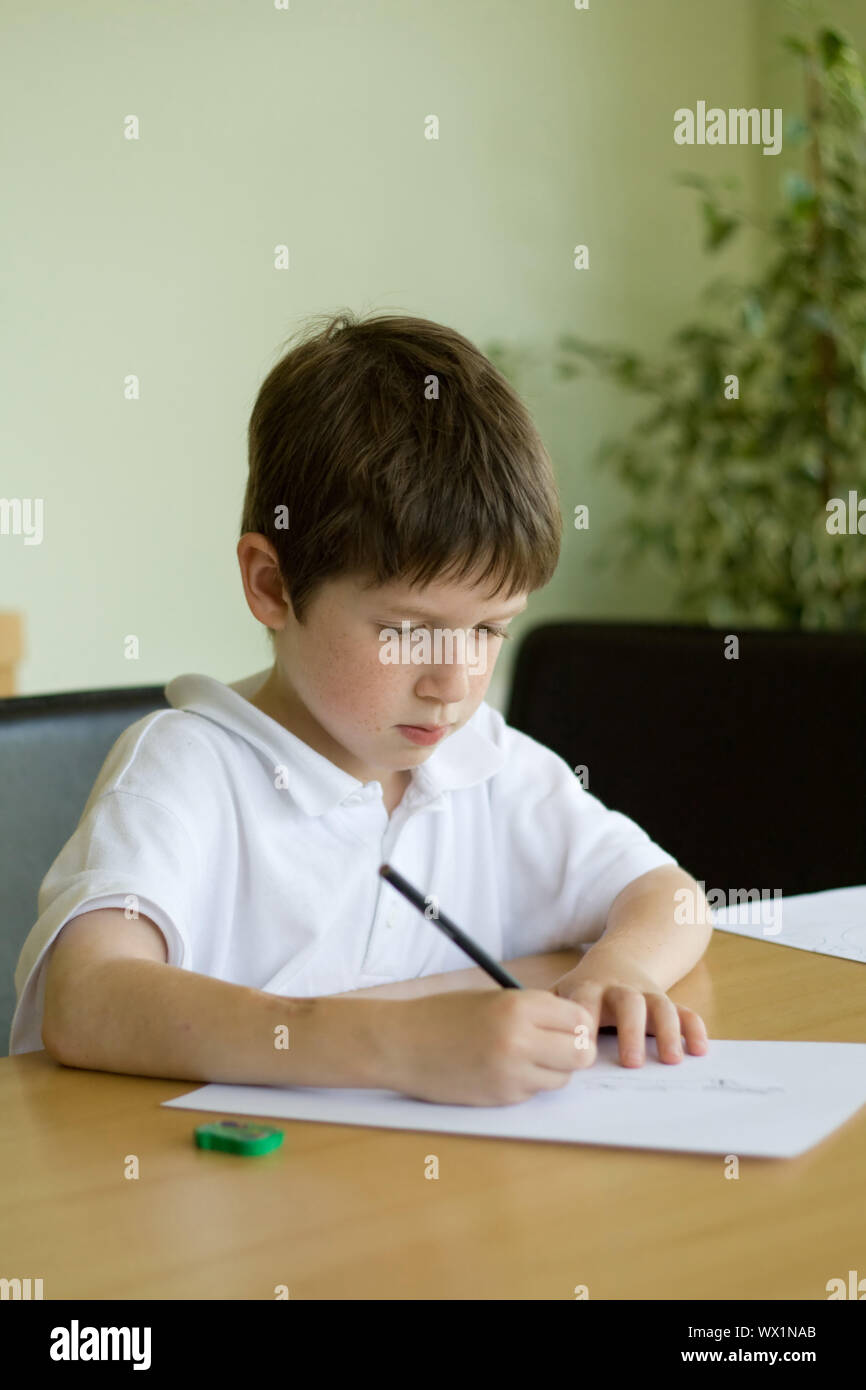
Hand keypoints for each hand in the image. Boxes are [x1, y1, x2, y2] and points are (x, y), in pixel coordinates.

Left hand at [549, 951, 708, 1067]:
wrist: (618, 960)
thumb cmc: (583, 990)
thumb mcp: (561, 993)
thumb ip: (546, 1013)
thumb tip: (525, 1040)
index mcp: (589, 987)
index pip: (585, 999)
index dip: (585, 1020)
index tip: (583, 1047)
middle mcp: (620, 989)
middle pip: (628, 1002)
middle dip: (630, 1031)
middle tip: (631, 1064)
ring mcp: (646, 994)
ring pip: (660, 1005)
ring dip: (667, 1031)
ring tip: (671, 1060)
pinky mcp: (667, 1001)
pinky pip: (685, 1010)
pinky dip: (694, 1027)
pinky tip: (699, 1049)